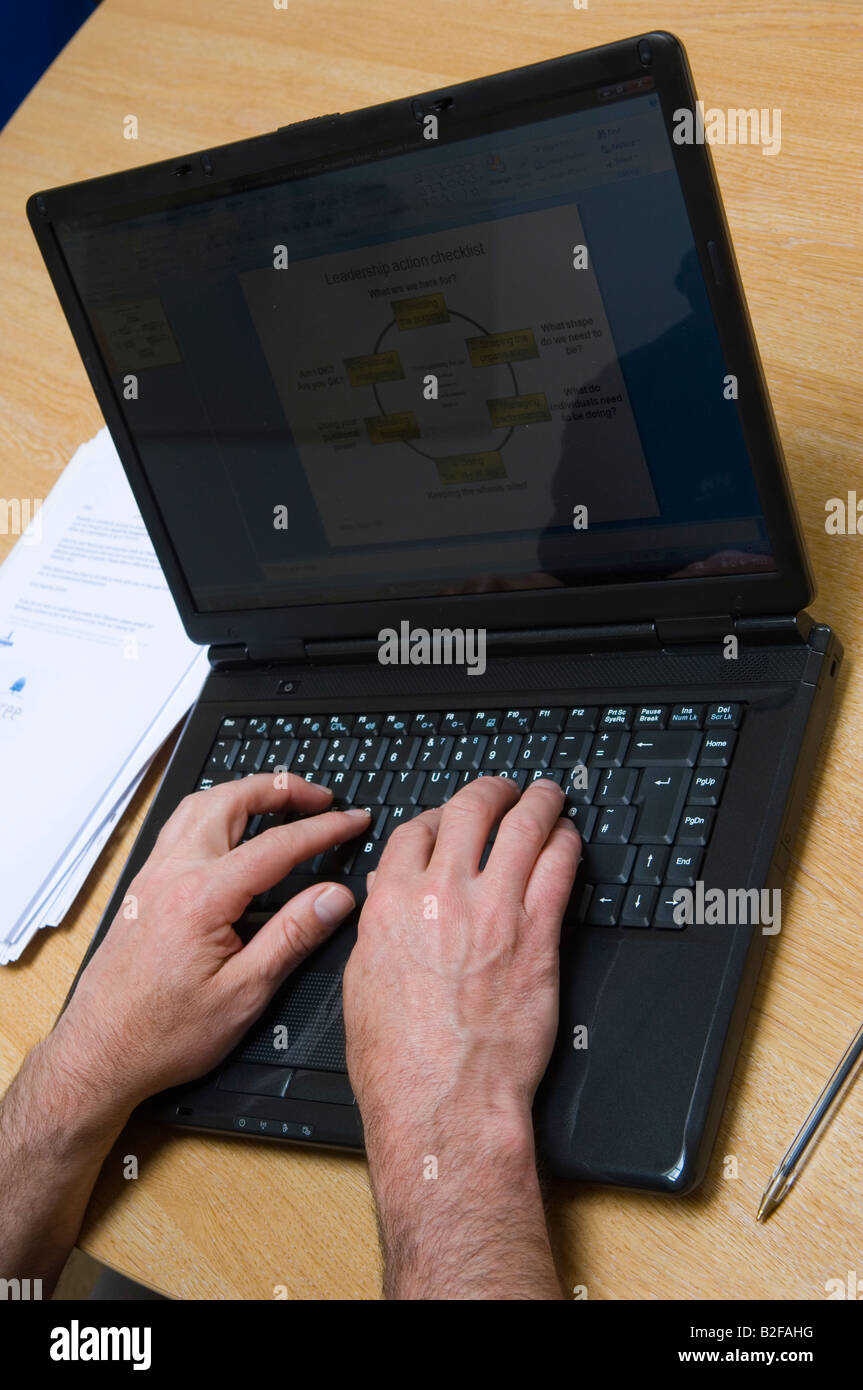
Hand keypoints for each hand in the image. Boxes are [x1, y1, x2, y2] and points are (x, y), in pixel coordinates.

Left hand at [50, 773, 369, 1115]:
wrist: (100, 1055)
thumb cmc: (163, 1035)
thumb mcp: (244, 994)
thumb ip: (292, 936)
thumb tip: (335, 896)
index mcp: (202, 897)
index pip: (277, 845)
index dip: (324, 829)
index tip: (354, 821)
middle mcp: (172, 875)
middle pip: (231, 800)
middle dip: (281, 788)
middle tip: (320, 796)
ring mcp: (152, 878)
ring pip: (200, 806)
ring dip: (244, 792)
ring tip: (281, 799)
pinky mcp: (143, 889)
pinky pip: (180, 827)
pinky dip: (215, 811)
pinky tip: (231, 830)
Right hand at [343, 777, 580, 1139]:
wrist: (443, 1100)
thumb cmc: (398, 1060)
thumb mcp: (362, 982)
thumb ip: (379, 930)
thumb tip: (389, 901)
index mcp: (390, 903)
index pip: (415, 830)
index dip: (436, 815)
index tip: (448, 817)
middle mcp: (441, 895)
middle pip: (470, 811)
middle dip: (491, 790)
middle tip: (506, 788)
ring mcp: (493, 910)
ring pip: (522, 828)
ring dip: (539, 802)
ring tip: (548, 795)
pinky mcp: (537, 935)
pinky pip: (558, 869)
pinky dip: (566, 844)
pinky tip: (569, 839)